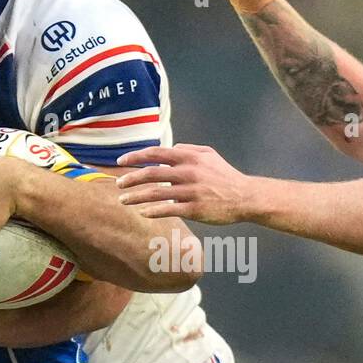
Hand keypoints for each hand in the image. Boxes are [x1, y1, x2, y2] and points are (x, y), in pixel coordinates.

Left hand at [115, 143, 253, 223]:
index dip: (135, 157)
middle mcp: (187, 172)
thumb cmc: (225, 175)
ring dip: (136, 197)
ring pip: (156, 193)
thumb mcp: (209, 154)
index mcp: (189, 157)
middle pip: (151, 173)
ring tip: (123, 200)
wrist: (244, 196)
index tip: (120, 162)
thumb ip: (188, 149)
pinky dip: (153, 211)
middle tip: (118, 184)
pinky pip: (168, 210)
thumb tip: (169, 149)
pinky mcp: (194, 209)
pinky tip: (143, 213)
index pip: (155, 153)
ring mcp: (191, 191)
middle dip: (130, 179)